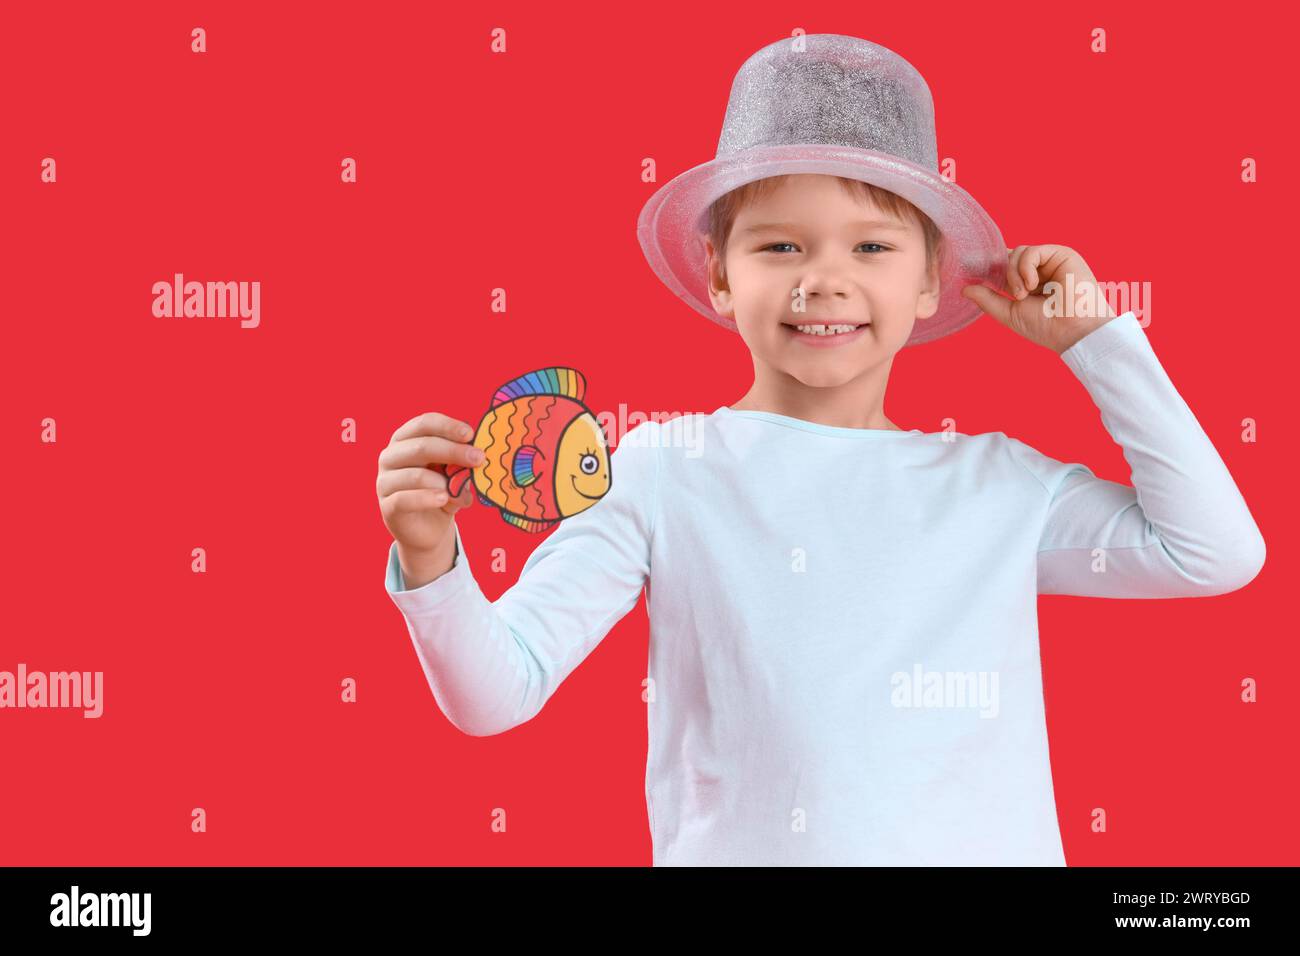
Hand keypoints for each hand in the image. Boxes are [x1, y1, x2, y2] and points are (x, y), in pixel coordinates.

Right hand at [377, 411, 481, 557]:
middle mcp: (391, 456)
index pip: (424, 423)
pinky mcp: (387, 506)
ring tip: (461, 491)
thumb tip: (476, 457)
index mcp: (406, 439)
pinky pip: (405, 499)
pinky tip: (444, 499)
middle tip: (478, 459)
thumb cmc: (441, 491)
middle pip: (421, 446)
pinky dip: (427, 498)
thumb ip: (461, 463)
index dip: (448, 426)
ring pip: (415, 475)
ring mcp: (385, 481)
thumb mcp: (454, 474)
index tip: (470, 434)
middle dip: (453, 451)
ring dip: (444, 482)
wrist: (428, 529)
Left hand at [962, 244, 1116, 353]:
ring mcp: (1051, 261)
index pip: (1004, 266)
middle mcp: (1040, 270)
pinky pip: (1032, 251)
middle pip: (1009, 257)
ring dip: (1015, 273)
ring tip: (1025, 293)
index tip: (974, 273)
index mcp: (1028, 283)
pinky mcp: (1061, 254)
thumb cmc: (1046, 327)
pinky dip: (1026, 267)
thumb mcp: (1009, 313)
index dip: (991, 269)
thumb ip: (988, 299)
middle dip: (1005, 275)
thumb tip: (965, 288)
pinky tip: (1034, 285)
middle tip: (1016, 295)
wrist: (1073, 331)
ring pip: (1018, 252)